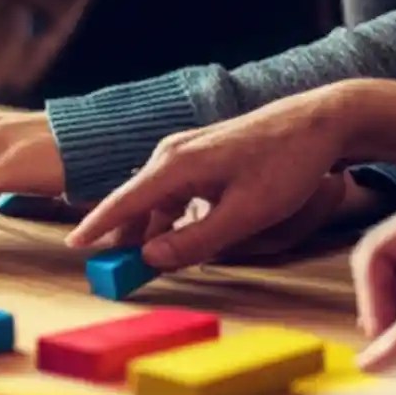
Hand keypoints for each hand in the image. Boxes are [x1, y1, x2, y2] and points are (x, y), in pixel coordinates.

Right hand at [66, 84, 351, 269]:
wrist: (321, 121)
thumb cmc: (287, 164)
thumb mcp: (246, 214)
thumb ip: (196, 240)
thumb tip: (151, 258)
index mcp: (176, 165)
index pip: (124, 201)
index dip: (97, 226)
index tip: (74, 246)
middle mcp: (172, 154)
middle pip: (135, 203)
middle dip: (123, 237)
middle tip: (117, 273)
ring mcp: (186, 152)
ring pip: (155, 199)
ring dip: (151, 230)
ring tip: (147, 263)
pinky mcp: (201, 157)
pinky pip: (172, 192)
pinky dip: (169, 217)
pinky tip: (181, 237)